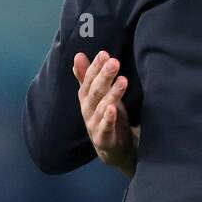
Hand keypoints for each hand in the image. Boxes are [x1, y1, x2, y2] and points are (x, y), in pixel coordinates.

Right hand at [73, 51, 136, 177]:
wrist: (112, 147)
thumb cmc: (106, 115)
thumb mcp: (98, 94)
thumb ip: (87, 76)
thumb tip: (78, 55)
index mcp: (86, 97)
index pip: (89, 79)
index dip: (95, 67)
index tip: (104, 54)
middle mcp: (88, 109)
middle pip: (95, 90)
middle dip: (104, 76)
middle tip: (114, 62)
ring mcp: (94, 124)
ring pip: (102, 106)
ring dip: (112, 93)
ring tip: (122, 80)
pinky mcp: (103, 138)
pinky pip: (105, 127)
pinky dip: (108, 118)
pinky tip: (113, 108)